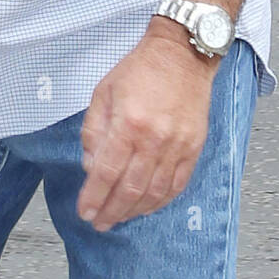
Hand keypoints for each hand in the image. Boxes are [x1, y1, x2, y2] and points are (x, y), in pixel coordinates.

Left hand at [76, 25, 216, 231]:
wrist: (182, 55)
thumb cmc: (139, 70)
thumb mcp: (103, 93)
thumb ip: (93, 131)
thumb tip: (90, 166)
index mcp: (128, 124)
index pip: (107, 172)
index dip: (94, 196)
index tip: (85, 211)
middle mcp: (154, 139)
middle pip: (130, 189)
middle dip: (111, 211)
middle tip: (99, 222)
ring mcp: (177, 146)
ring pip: (154, 192)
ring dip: (133, 211)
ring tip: (118, 219)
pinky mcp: (194, 148)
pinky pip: (177, 185)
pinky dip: (160, 201)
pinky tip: (146, 208)